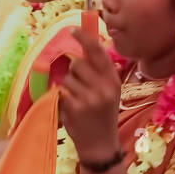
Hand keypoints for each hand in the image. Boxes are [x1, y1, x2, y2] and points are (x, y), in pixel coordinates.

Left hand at [58, 27, 120, 163]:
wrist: (101, 144)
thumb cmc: (103, 115)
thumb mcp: (109, 92)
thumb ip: (99, 73)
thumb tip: (84, 47)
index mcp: (113, 80)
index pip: (98, 52)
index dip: (84, 38)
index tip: (72, 30)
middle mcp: (104, 87)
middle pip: (77, 64)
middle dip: (73, 71)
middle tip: (79, 86)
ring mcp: (89, 98)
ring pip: (66, 78)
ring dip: (66, 86)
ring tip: (76, 100)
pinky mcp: (75, 108)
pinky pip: (61, 92)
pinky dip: (62, 98)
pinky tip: (71, 109)